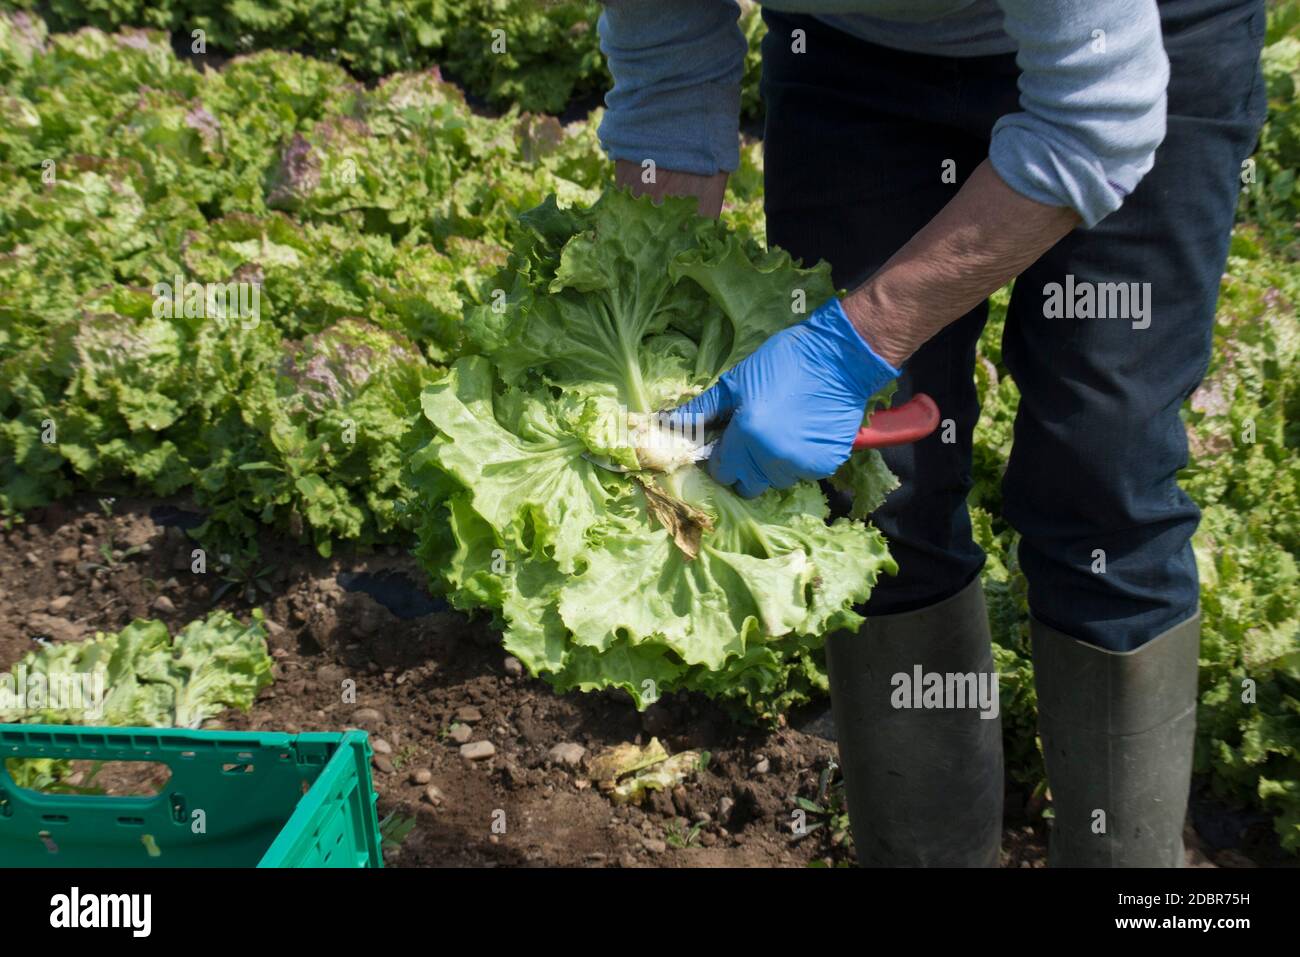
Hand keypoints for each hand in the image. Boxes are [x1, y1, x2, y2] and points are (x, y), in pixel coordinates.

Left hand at [671, 298, 899, 496]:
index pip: (723, 472)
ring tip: (782, 432)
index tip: (729, 444)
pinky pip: (803, 473)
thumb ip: (703, 409)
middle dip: (746, 467)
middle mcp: (773, 458)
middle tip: (755, 438)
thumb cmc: (784, 362)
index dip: (723, 459)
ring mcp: (802, 464)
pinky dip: (800, 460)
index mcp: (747, 437)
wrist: (840, 357)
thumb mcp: (737, 381)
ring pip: (777, 480)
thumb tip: (667, 423)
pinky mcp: (826, 464)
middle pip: (750, 484)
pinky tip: (803, 432)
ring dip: (773, 465)